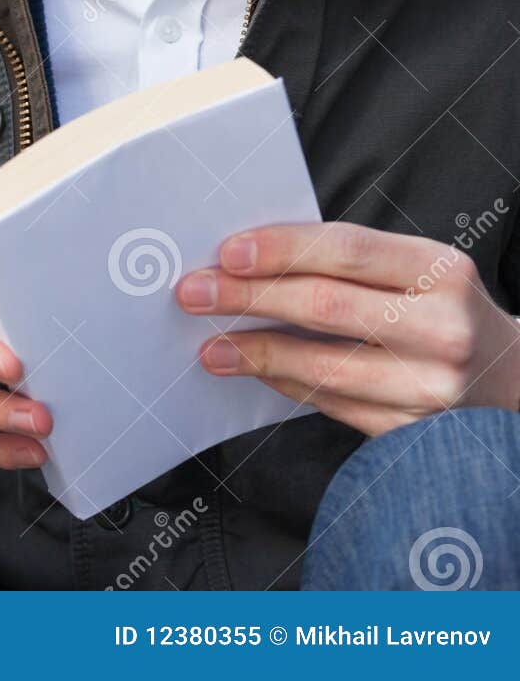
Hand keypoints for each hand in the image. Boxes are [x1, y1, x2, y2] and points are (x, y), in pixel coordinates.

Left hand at [174, 221, 519, 434]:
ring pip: (325, 366)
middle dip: (249, 297)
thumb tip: (252, 260)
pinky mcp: (414, 434)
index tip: (227, 251)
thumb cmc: (441, 308)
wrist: (510, 378)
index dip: (282, 249)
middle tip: (194, 292)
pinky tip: (255, 370)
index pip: (348, 250)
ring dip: (256, 352)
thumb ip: (351, 263)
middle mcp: (442, 329)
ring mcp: (432, 388)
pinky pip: (335, 406)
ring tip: (210, 345)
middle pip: (326, 306)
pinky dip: (287, 384)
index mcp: (440, 270)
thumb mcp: (417, 269)